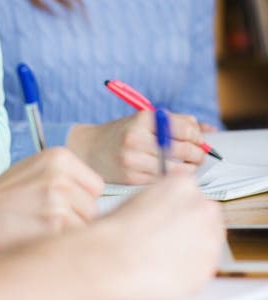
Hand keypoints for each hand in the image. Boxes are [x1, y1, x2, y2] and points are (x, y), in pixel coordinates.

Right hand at [0, 147, 103, 253]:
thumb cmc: (6, 195)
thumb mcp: (37, 169)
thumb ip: (68, 177)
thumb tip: (98, 200)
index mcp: (60, 156)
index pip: (95, 186)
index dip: (81, 200)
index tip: (62, 206)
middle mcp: (62, 175)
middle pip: (93, 208)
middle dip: (77, 218)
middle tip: (48, 219)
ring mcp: (59, 200)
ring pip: (86, 226)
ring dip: (69, 232)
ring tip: (42, 227)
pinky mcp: (55, 225)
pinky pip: (74, 240)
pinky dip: (61, 244)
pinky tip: (40, 237)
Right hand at [66, 111, 205, 184]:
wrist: (91, 150)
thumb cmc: (124, 134)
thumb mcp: (146, 121)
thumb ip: (178, 122)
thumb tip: (210, 131)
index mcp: (144, 119)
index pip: (183, 127)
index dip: (197, 135)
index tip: (199, 139)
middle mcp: (138, 138)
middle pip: (183, 148)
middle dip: (197, 153)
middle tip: (199, 155)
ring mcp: (134, 160)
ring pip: (177, 168)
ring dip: (188, 169)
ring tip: (188, 166)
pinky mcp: (132, 178)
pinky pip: (164, 181)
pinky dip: (173, 179)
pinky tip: (172, 175)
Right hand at [96, 175, 223, 299]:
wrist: (114, 258)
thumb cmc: (119, 229)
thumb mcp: (140, 196)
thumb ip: (163, 193)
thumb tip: (170, 200)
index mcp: (185, 185)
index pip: (194, 193)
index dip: (181, 207)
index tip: (172, 217)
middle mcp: (202, 208)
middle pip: (208, 215)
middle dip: (193, 225)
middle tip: (170, 238)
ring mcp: (208, 239)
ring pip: (210, 241)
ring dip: (195, 246)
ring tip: (167, 255)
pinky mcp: (207, 268)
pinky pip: (206, 267)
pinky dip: (192, 269)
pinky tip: (170, 268)